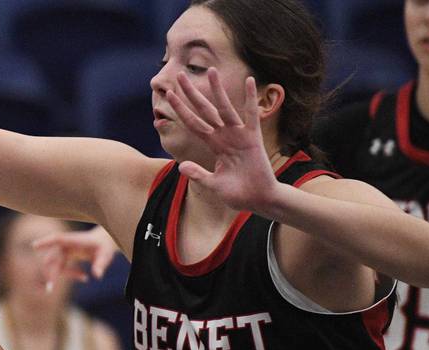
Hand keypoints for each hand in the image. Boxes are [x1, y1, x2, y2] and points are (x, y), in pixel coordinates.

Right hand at [33, 226, 118, 290]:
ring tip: (85, 278)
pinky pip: (61, 269)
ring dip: (67, 275)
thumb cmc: (105, 247)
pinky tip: (85, 278)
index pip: (57, 239)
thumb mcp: (106, 255)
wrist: (104, 243)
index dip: (45, 242)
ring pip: (56, 266)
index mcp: (74, 240)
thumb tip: (96, 275)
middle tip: (50, 289)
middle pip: (52, 259)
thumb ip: (101, 264)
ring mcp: (63, 251)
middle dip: (50, 274)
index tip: (34, 246)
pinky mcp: (64, 257)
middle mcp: (65, 245)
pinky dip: (71, 275)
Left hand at [165, 68, 281, 213]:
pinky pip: (251, 115)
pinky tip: (248, 81)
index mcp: (214, 145)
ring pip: (225, 107)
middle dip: (192, 93)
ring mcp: (238, 135)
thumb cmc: (238, 193)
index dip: (181, 110)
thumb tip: (181, 165)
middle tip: (180, 75)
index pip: (193, 123)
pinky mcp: (253, 138)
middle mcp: (224, 135)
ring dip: (217, 90)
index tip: (169, 95)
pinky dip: (250, 99)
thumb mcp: (213, 184)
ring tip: (211, 71)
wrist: (259, 200)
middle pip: (204, 110)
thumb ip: (198, 174)